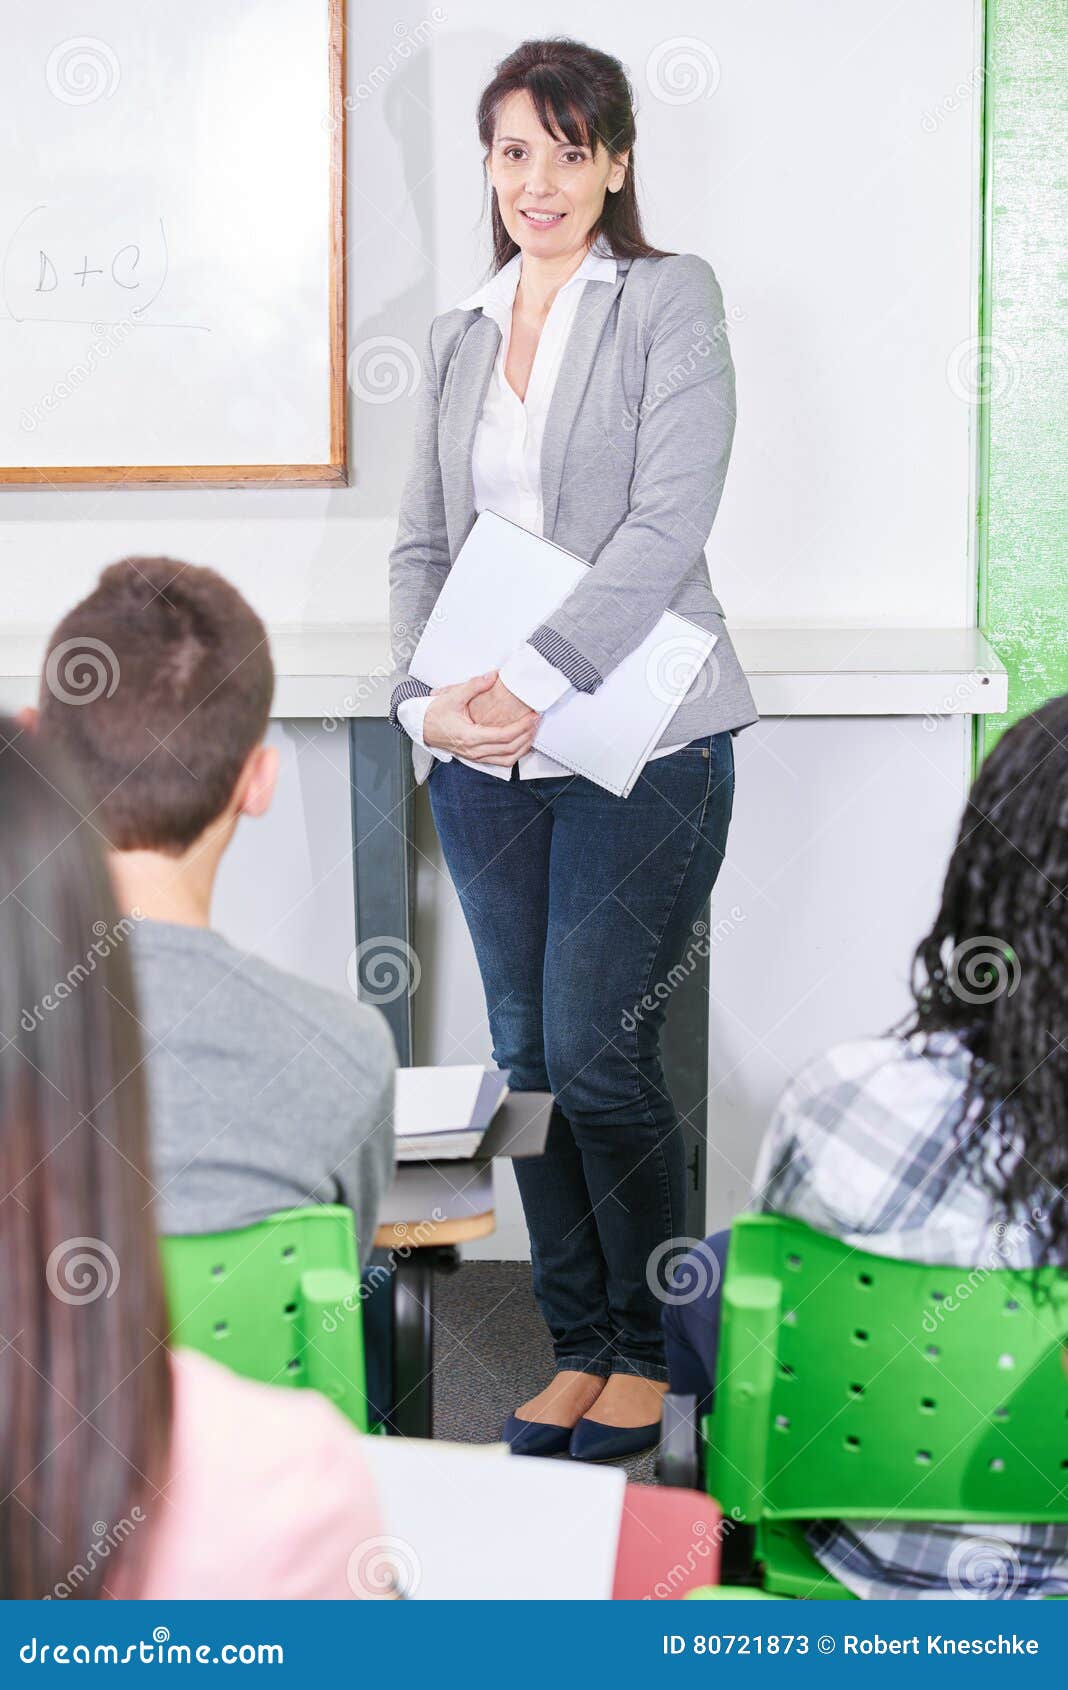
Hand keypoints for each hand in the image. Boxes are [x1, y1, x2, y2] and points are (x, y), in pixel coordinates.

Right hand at [422, 670, 539, 765]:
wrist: (422, 727)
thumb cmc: (435, 714)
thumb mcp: (452, 696)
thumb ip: (474, 686)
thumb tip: (493, 676)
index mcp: (469, 737)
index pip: (503, 737)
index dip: (521, 727)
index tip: (532, 716)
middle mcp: (474, 751)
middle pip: (510, 750)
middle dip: (527, 736)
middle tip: (537, 721)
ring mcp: (476, 756)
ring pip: (507, 759)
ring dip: (523, 747)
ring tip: (532, 732)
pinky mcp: (477, 757)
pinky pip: (501, 761)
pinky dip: (514, 753)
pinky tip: (521, 742)